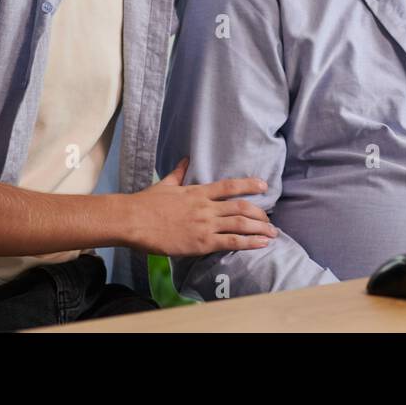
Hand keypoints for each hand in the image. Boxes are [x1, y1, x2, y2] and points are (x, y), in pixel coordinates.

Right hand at [130, 157, 278, 255]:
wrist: (133, 220)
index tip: (264, 185)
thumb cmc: (146, 203)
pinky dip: (248, 243)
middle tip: (270, 220)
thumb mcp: (165, 184)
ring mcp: (204, 224)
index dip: (249, 185)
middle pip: (240, 207)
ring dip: (259, 229)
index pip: (230, 186)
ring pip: (240, 224)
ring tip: (272, 234)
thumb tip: (185, 159)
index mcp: (198, 192)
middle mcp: (206, 207)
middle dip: (259, 213)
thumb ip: (179, 173)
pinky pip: (230, 242)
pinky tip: (260, 244)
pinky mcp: (200, 243)